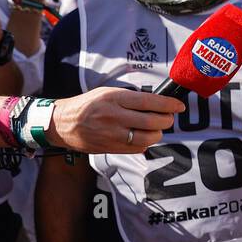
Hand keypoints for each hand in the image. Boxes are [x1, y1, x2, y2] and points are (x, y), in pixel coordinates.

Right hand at [47, 87, 184, 152]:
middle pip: (153, 121)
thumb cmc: (88, 105)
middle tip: (168, 118)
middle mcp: (114, 116)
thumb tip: (158, 104)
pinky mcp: (111, 148)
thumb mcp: (107, 93)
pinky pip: (138, 148)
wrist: (62, 124)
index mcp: (114, 98)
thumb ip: (131, 98)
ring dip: (157, 133)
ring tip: (155, 127)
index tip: (179, 106)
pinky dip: (145, 143)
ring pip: (149, 138)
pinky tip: (140, 136)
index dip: (169, 105)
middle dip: (167, 120)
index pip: (150, 102)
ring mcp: (113, 135)